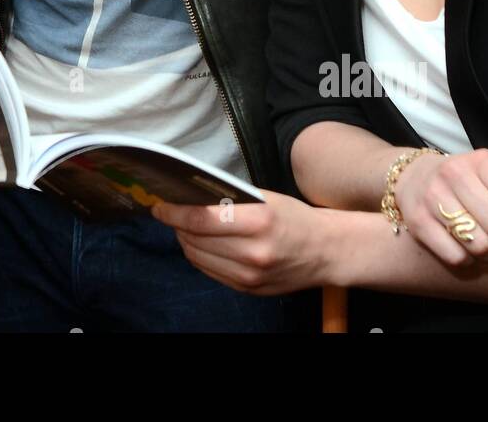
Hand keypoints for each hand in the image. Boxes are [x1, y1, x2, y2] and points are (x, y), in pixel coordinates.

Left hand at [150, 194, 329, 295]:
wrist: (327, 252)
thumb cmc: (294, 218)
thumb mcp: (265, 199)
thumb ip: (230, 200)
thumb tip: (191, 197)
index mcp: (258, 222)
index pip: (201, 219)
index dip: (174, 212)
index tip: (160, 205)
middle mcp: (252, 253)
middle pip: (195, 240)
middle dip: (176, 225)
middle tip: (169, 212)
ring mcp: (250, 276)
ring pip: (198, 257)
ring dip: (184, 241)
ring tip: (182, 227)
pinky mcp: (248, 290)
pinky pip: (210, 271)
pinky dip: (199, 256)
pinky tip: (199, 244)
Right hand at [393, 148, 487, 280]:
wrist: (413, 175)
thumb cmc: (468, 185)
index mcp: (484, 162)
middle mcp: (456, 173)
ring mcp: (432, 194)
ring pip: (479, 246)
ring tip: (482, 243)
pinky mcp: (416, 218)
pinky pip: (456, 257)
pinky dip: (467, 261)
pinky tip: (462, 247)